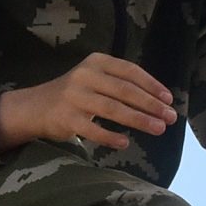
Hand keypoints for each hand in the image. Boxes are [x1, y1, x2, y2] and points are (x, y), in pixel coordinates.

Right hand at [0, 51, 175, 151]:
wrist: (34, 107)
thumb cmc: (75, 94)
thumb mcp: (95, 79)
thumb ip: (120, 84)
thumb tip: (159, 102)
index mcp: (96, 62)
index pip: (130, 71)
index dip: (152, 85)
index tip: (169, 100)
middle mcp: (85, 76)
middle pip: (125, 91)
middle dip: (151, 105)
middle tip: (171, 118)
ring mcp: (74, 97)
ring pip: (113, 109)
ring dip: (139, 120)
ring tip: (158, 129)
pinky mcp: (66, 118)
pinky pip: (93, 129)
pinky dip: (110, 137)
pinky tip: (125, 143)